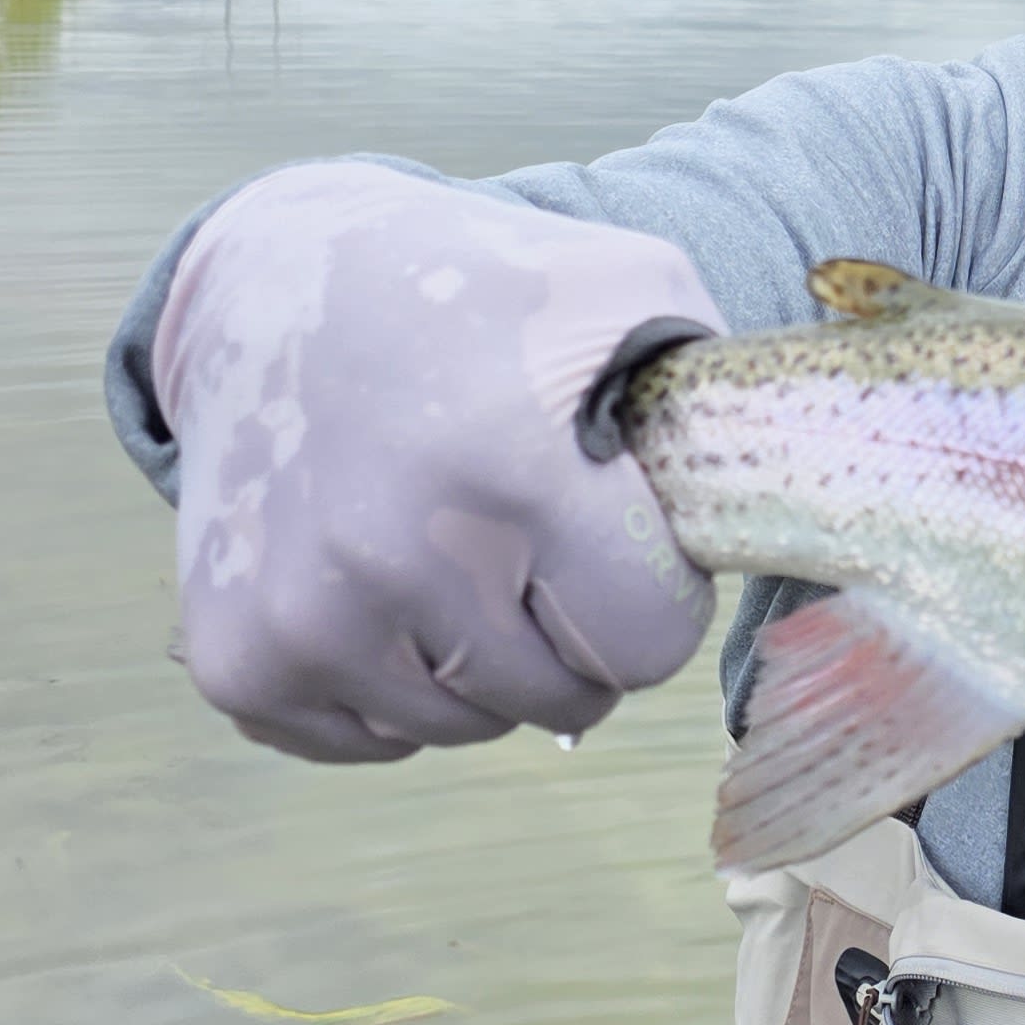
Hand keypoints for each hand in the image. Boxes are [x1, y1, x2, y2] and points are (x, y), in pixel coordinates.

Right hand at [154, 161, 720, 760]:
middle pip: (560, 697)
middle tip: (537, 537)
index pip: (644, 642)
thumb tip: (791, 508)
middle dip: (574, 633)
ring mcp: (300, 616)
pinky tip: (382, 580)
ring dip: (482, 663)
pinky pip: (367, 740)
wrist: (274, 284)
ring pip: (464, 728)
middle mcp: (390, 552)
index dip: (653, 594)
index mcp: (505, 463)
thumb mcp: (631, 289)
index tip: (621, 534)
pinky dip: (392, 685)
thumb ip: (719, 402)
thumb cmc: (482, 290)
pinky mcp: (234, 657)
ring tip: (457, 544)